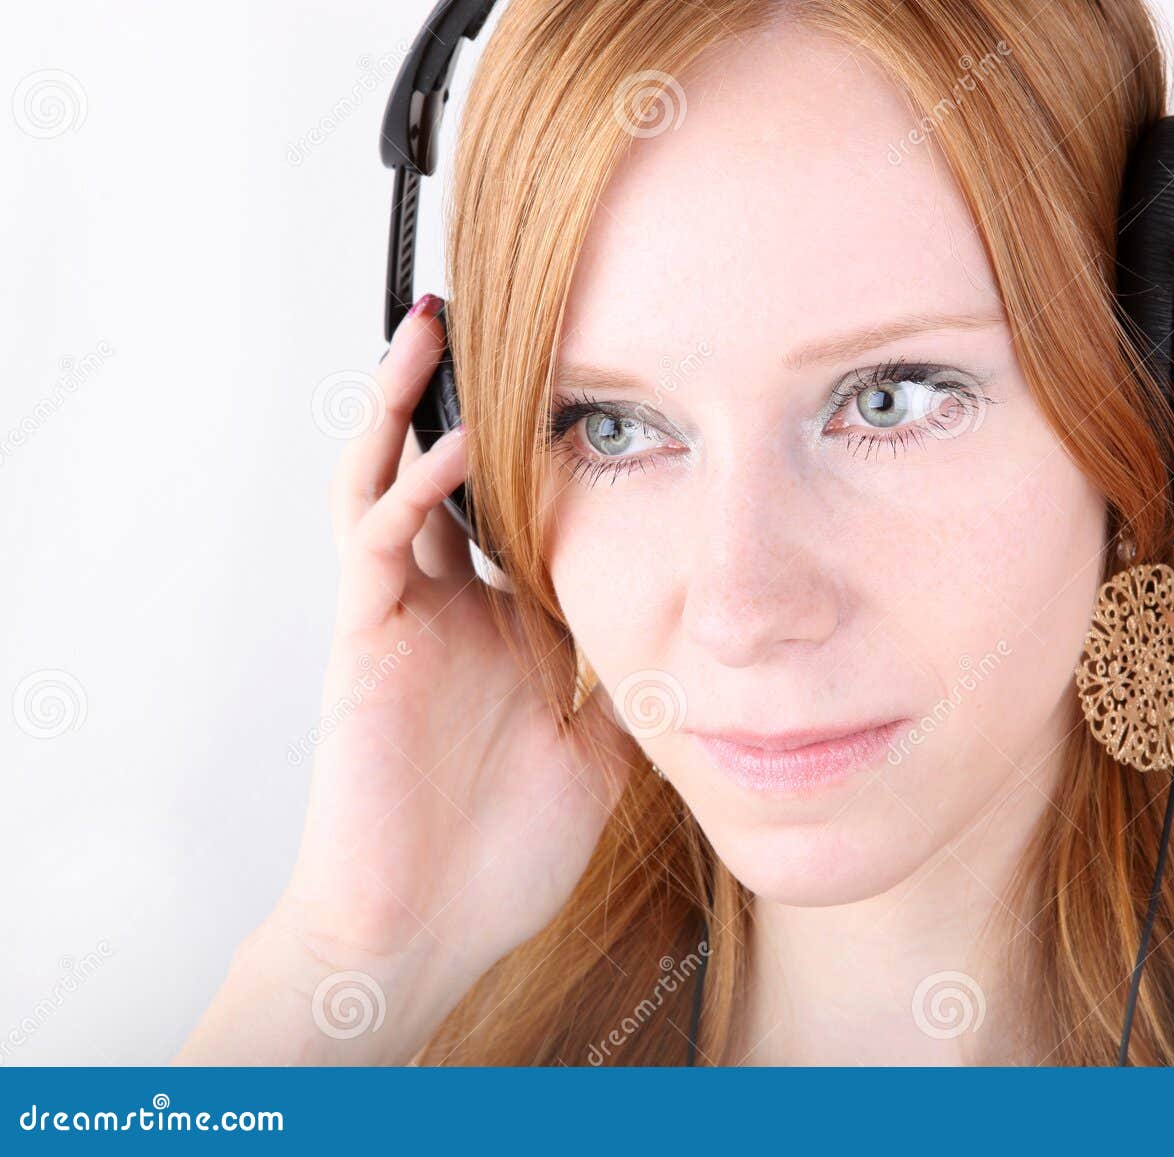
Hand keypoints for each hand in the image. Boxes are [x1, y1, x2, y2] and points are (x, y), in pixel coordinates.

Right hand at [283, 295, 625, 1001]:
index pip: (523, 507)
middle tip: (498, 313)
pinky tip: (449, 444)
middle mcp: (450, 606)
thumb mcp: (605, 740)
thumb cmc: (508, 843)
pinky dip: (406, 489)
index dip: (549, 445)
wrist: (430, 927)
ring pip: (388, 480)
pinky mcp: (363, 642)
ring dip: (407, 404)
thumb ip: (638, 672)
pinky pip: (374, 544)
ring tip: (435, 328)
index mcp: (505, 624)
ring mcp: (401, 618)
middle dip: (465, 396)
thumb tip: (713, 628)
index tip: (598, 379)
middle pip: (448, 472)